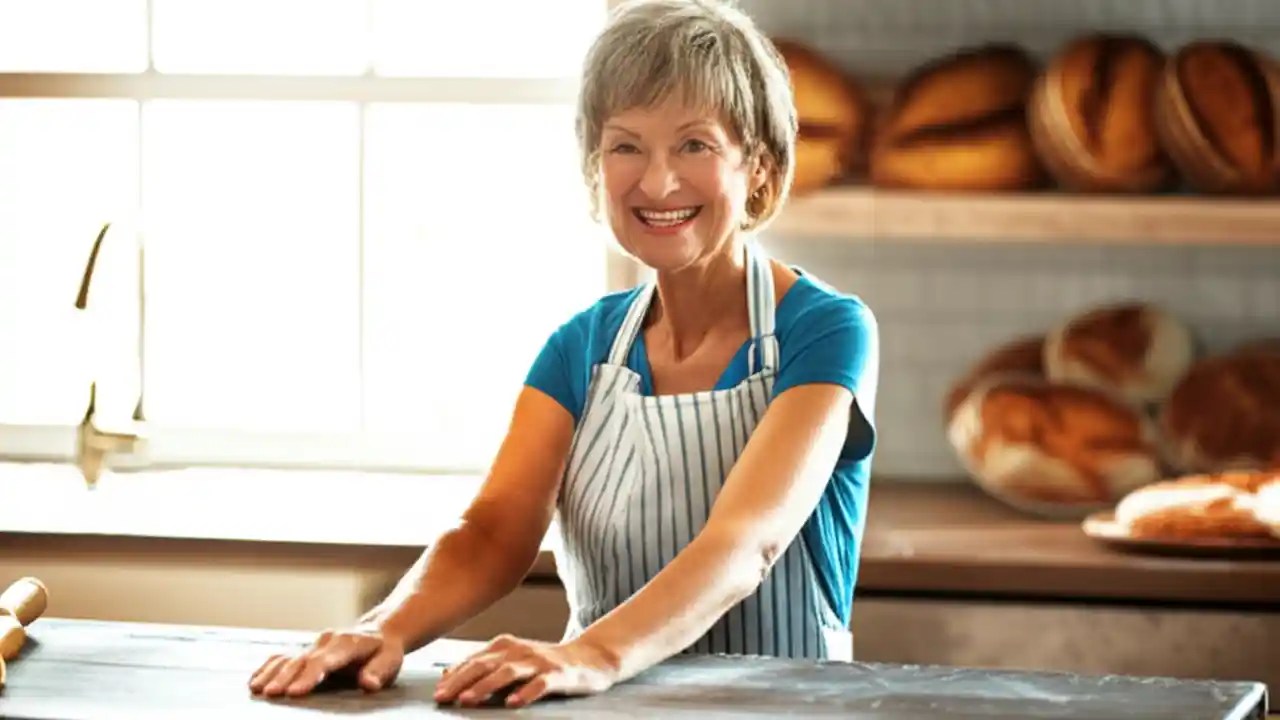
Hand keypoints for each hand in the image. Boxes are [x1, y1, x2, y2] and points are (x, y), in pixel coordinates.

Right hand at [248, 625, 404, 697]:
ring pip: (288, 657)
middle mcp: (327, 641)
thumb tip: (369, 683)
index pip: (326, 661)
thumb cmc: (384, 652)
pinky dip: (268, 667)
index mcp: (348, 643)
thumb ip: (379, 671)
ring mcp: (314, 644)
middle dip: (285, 677)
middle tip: (271, 694)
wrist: (379, 631)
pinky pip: (282, 656)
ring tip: (257, 689)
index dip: (310, 676)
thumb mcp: (390, 660)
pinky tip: (255, 680)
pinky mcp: (306, 649)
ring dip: (272, 673)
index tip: (295, 691)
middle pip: (302, 660)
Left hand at [434, 634, 618, 708]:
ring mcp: (539, 662)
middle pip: (485, 665)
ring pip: (508, 672)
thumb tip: (448, 673)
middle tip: (443, 697)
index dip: (454, 677)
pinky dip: (525, 693)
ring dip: (485, 686)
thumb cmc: (546, 663)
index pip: (474, 661)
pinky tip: (512, 703)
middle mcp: (519, 651)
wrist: (590, 658)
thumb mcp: (512, 659)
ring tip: (468, 699)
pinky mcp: (558, 675)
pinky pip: (540, 684)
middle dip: (461, 681)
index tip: (437, 693)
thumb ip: (483, 665)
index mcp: (505, 646)